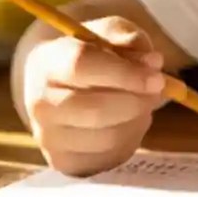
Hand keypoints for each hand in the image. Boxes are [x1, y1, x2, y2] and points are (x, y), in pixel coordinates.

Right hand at [23, 16, 165, 176]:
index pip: (81, 66)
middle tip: (157, 90)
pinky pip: (109, 157)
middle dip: (137, 101)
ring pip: (107, 137)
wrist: (61, 85)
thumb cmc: (90, 54)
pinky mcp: (63, 163)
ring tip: (143, 103)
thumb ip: (130, 42)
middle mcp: (40, 103)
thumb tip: (152, 63)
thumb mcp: (110, 34)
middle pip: (95, 110)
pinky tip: (129, 121)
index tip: (157, 77)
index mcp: (46, 62)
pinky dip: (130, 139)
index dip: (124, 73)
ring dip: (137, 120)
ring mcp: (48, 138)